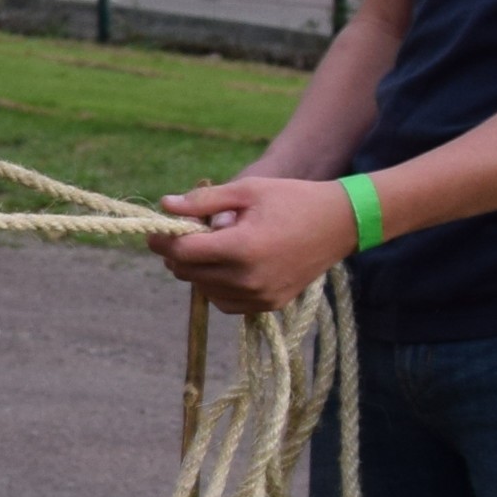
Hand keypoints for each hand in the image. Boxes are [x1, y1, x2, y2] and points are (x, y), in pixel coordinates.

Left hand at [154, 173, 360, 315]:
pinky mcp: (269, 306)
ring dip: (198, 269)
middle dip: (179, 253)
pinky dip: (217, 286)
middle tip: (189, 232)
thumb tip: (165, 205)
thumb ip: (203, 201)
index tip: (155, 230)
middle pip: (188, 272)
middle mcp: (248, 278)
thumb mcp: (247, 190)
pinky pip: (225, 302)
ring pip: (204, 289)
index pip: (183, 252)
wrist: (341, 223)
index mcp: (242, 247)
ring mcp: (259, 296)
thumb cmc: (293, 199)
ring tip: (218, 245)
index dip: (162, 241)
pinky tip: (230, 264)